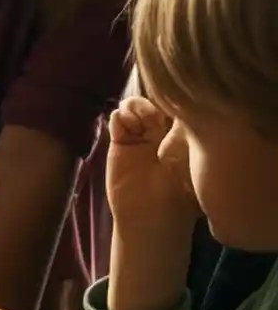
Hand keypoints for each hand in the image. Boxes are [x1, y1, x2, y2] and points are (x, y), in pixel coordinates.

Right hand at [107, 97, 199, 235]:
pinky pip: (117, 120)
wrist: (152, 215)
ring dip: (137, 106)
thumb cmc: (182, 190)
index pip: (178, 103)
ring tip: (143, 120)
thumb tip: (185, 100)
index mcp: (184, 133)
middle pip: (155, 99)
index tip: (177, 97)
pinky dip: (120, 116)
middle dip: (155, 98)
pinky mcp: (119, 142)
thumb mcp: (193, 155)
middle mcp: (161, 130)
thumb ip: (188, 127)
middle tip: (159, 112)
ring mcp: (138, 134)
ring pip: (134, 106)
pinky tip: (127, 125)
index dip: (175, 95)